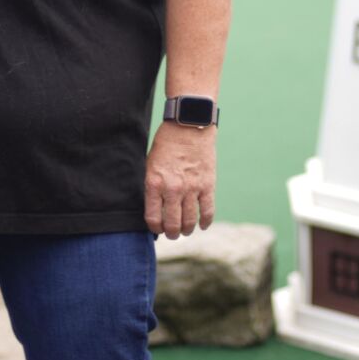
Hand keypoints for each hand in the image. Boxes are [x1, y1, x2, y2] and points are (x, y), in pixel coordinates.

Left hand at [144, 121, 215, 238]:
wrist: (188, 125)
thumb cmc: (167, 142)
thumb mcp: (151, 163)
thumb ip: (153, 185)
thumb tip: (156, 207)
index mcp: (154, 183)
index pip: (153, 218)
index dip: (155, 228)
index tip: (157, 228)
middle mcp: (172, 189)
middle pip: (172, 224)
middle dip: (171, 234)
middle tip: (172, 234)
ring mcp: (191, 188)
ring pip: (189, 221)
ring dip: (187, 230)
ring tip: (185, 230)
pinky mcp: (207, 185)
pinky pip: (207, 211)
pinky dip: (205, 222)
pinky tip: (202, 225)